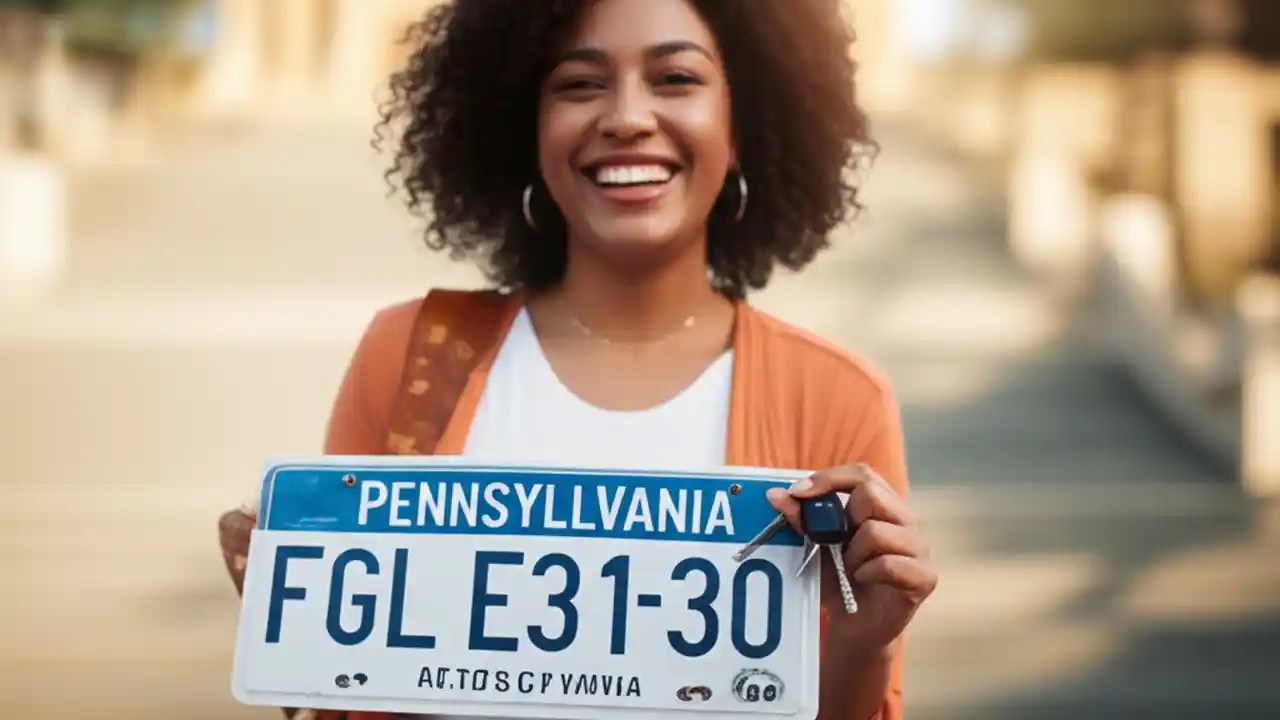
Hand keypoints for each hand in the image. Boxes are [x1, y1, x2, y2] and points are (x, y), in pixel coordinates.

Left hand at [766, 464, 935, 651]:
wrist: (855, 628)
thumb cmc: (839, 581)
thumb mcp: (814, 547)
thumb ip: (800, 520)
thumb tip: (774, 495)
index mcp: (883, 506)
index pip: (863, 474)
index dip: (830, 478)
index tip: (797, 493)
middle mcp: (906, 521)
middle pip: (871, 494)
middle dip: (841, 521)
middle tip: (836, 546)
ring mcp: (919, 548)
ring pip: (876, 531)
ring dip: (852, 555)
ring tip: (850, 570)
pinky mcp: (925, 577)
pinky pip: (889, 564)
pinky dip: (866, 574)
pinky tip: (862, 582)